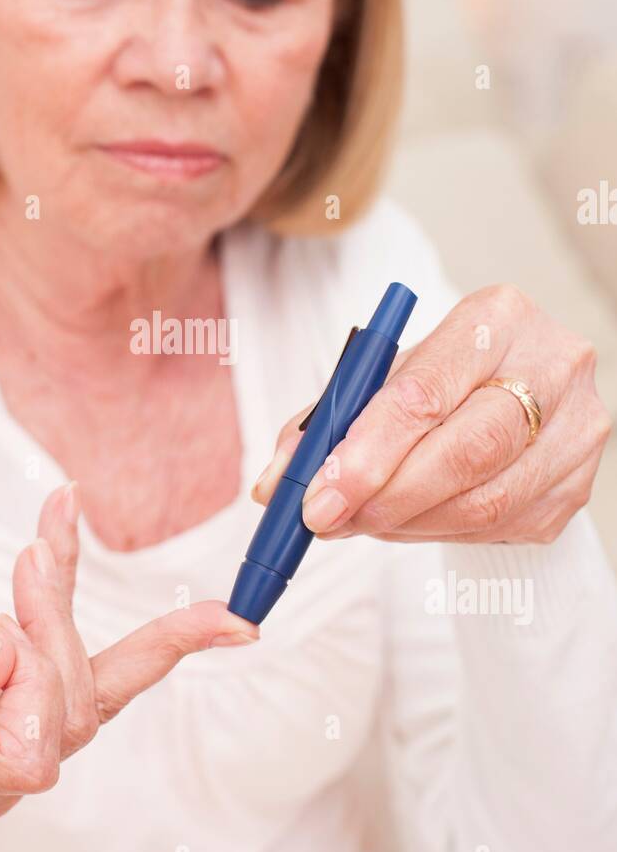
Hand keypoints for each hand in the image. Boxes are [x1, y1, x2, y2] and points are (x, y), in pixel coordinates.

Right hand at [0, 481, 257, 833]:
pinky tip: (225, 625)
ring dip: (75, 611)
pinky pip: (110, 689)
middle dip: (54, 625)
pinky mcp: (40, 722)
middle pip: (64, 716)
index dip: (34, 684)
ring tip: (48, 537)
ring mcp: (13, 759)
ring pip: (88, 695)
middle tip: (31, 555)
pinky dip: (161, 647)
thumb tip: (4, 651)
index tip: (1, 622)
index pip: (25, 753)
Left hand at [251, 284, 610, 544]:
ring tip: (361, 521)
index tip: (319, 494)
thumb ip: (326, 423)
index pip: (427, 390)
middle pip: (466, 450)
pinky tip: (409, 521)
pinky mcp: (578, 485)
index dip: (367, 451)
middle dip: (386, 496)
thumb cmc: (440, 380)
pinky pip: (501, 528)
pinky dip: (440, 533)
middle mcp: (551, 364)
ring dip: (407, 524)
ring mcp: (576, 429)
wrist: (517, 395)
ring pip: (485, 500)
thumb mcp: (383, 379)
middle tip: (331, 521)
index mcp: (495, 318)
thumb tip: (273, 487)